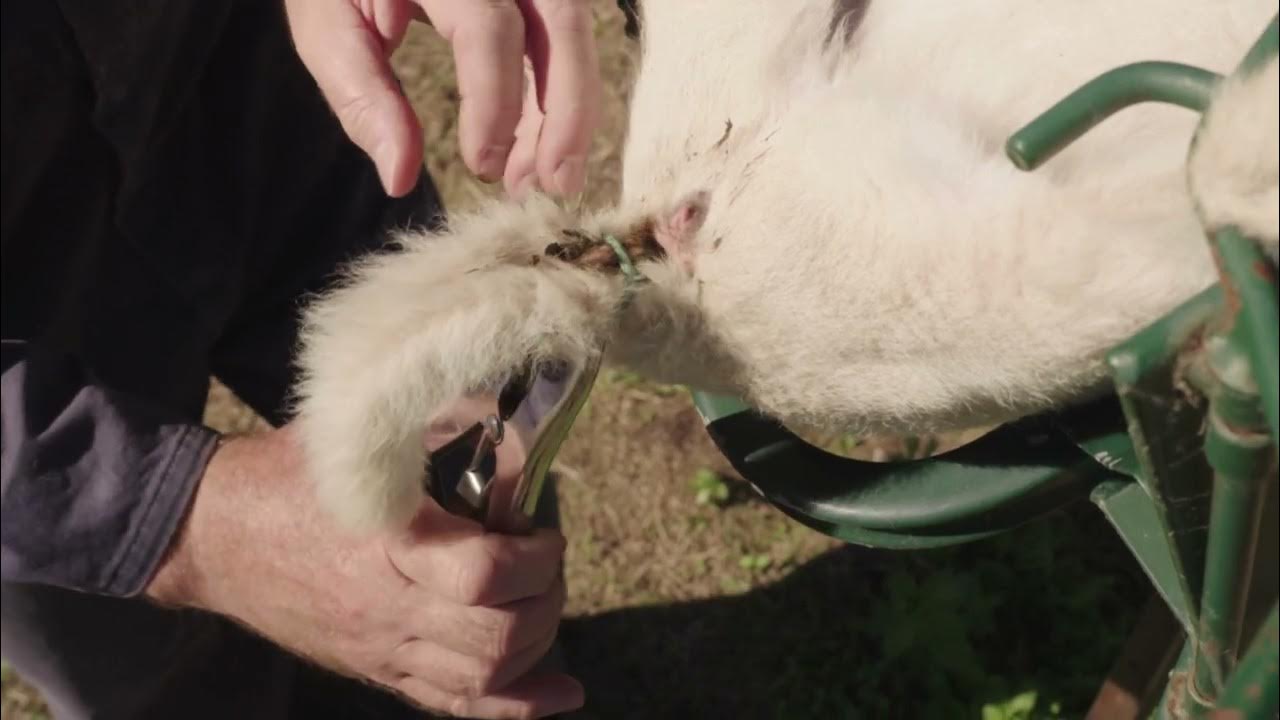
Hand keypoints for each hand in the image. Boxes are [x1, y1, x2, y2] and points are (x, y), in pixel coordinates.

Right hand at [146, 423, 580, 718]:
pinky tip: (560, 694)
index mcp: (386, 546)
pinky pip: (453, 704)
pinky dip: (516, 704)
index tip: (541, 530)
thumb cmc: (287, 476)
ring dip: (536, 644)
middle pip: (495, 636)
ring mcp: (381, 648)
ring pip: (482, 678)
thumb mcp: (358, 434)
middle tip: (545, 561)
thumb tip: (518, 421)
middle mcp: (387, 608)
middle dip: (546, 598)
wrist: (213, 534)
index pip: (485, 575)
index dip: (536, 557)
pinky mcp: (376, 669)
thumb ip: (444, 421)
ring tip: (541, 601)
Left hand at [284, 0, 601, 199]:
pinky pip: (564, 38)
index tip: (483, 167)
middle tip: (551, 186)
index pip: (487, 28)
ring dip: (569, 113)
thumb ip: (362, 97)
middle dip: (567, 112)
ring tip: (535, 179)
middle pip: (561, 23)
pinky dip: (558, 98)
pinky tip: (534, 149)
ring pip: (574, 32)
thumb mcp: (327, 28)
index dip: (494, 102)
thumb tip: (400, 176)